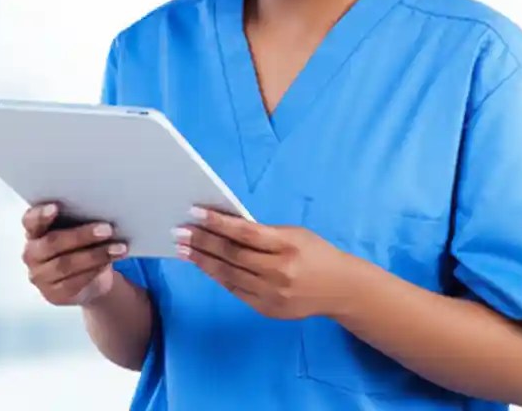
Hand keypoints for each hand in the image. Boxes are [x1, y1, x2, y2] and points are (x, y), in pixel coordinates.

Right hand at [21, 203, 128, 306]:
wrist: (91, 279)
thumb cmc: (82, 245)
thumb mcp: (80, 229)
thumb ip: (79, 219)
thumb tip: (100, 210)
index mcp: (34, 231)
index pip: (31, 221)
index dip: (40, 215)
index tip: (55, 207)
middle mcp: (32, 253)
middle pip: (52, 242)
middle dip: (81, 235)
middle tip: (107, 229)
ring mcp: (39, 276)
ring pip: (65, 264)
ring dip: (95, 255)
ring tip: (118, 248)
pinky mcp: (53, 294)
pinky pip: (73, 282)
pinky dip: (94, 271)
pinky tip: (109, 263)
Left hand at [174, 207, 358, 320]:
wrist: (341, 289)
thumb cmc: (315, 253)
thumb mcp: (295, 234)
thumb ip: (263, 233)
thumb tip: (224, 225)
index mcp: (288, 246)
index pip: (246, 233)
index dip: (218, 223)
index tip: (195, 213)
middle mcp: (279, 272)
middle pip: (232, 255)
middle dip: (203, 241)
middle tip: (180, 231)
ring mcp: (272, 294)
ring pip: (228, 275)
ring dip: (202, 260)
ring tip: (183, 248)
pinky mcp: (267, 309)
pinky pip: (235, 290)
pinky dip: (217, 276)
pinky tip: (204, 265)